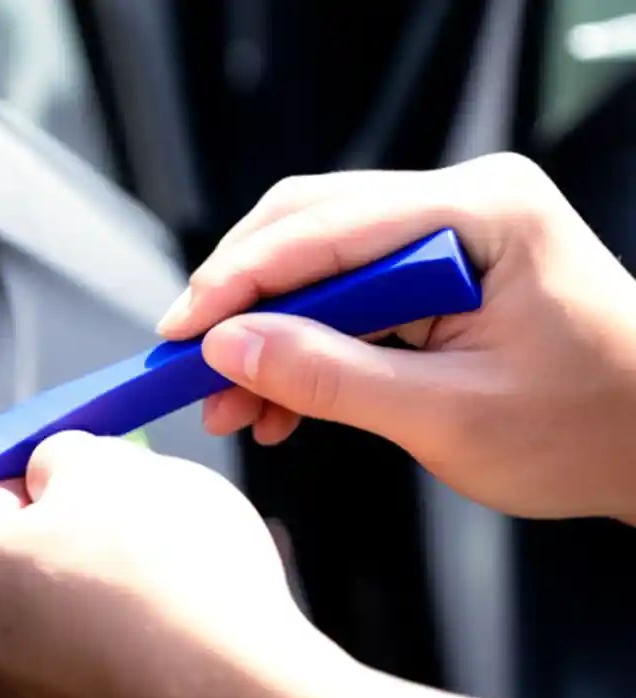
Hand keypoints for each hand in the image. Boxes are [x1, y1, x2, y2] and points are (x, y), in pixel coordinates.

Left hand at [0, 431, 360, 697]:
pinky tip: (177, 615)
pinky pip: (107, 646)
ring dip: (111, 578)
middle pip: (30, 552)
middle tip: (135, 514)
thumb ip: (62, 453)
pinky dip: (135, 628)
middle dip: (80, 526)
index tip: (84, 468)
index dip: (44, 470)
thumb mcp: (108, 463)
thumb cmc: (170, 578)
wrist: (237, 688)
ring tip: (168, 569)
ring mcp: (36, 687)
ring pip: (72, 601)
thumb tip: (55, 465)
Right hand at [157, 152, 635, 520]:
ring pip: (314, 263)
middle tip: (189, 366)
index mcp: (481, 211)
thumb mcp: (448, 416)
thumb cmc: (587, 430)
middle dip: (240, 303)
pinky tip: (274, 403)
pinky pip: (343, 294)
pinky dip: (301, 346)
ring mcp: (446, 229)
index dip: (236, 280)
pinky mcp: (434, 267)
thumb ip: (329, 377)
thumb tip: (227, 346)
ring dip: (263, 333)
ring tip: (229, 404)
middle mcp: (460, 200)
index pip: (323, 227)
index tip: (178, 334)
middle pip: (306, 227)